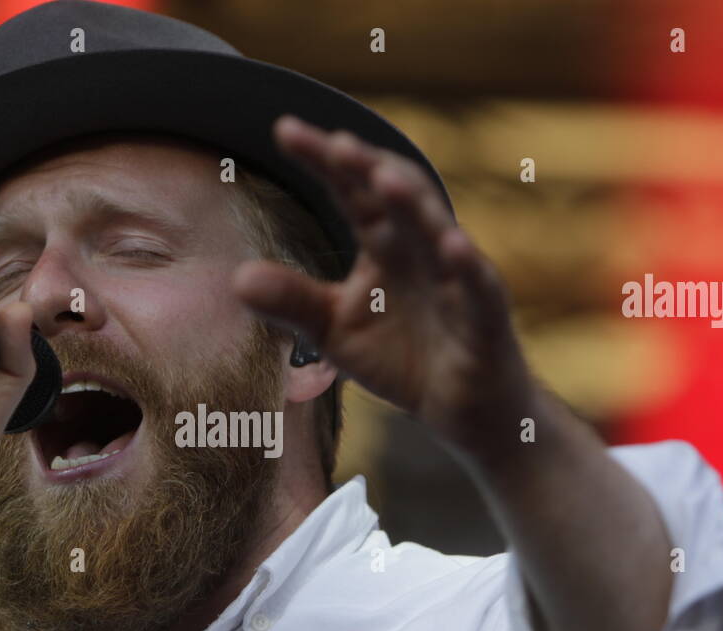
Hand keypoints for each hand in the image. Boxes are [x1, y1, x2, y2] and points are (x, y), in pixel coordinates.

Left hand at [232, 114, 533, 452]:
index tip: (284, 129)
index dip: (324, 160)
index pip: (352, 190)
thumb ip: (293, 301)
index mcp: (384, 243)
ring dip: (413, 203)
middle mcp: (421, 248)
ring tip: (383, 177)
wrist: (464, 409)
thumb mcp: (334, 330)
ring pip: (436, 230)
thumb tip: (236, 279)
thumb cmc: (402, 357)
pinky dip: (466, 265)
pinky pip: (479, 285)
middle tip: (333, 142)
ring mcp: (456, 278)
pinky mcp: (487, 317)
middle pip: (394, 195)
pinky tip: (451, 244)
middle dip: (367, 167)